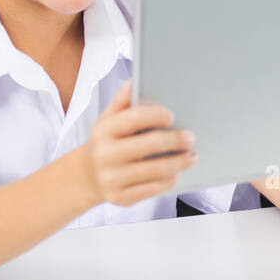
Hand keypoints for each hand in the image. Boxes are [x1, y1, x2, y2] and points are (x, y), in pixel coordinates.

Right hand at [81, 84, 196, 206]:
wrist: (86, 176)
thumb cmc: (106, 142)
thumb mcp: (108, 119)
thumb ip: (122, 101)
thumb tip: (134, 81)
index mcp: (104, 130)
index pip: (134, 118)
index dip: (156, 115)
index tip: (172, 115)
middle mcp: (106, 155)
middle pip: (150, 144)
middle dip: (176, 140)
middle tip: (192, 137)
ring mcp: (112, 178)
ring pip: (155, 170)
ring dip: (179, 162)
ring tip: (193, 156)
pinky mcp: (120, 198)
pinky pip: (152, 189)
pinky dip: (169, 180)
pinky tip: (177, 173)